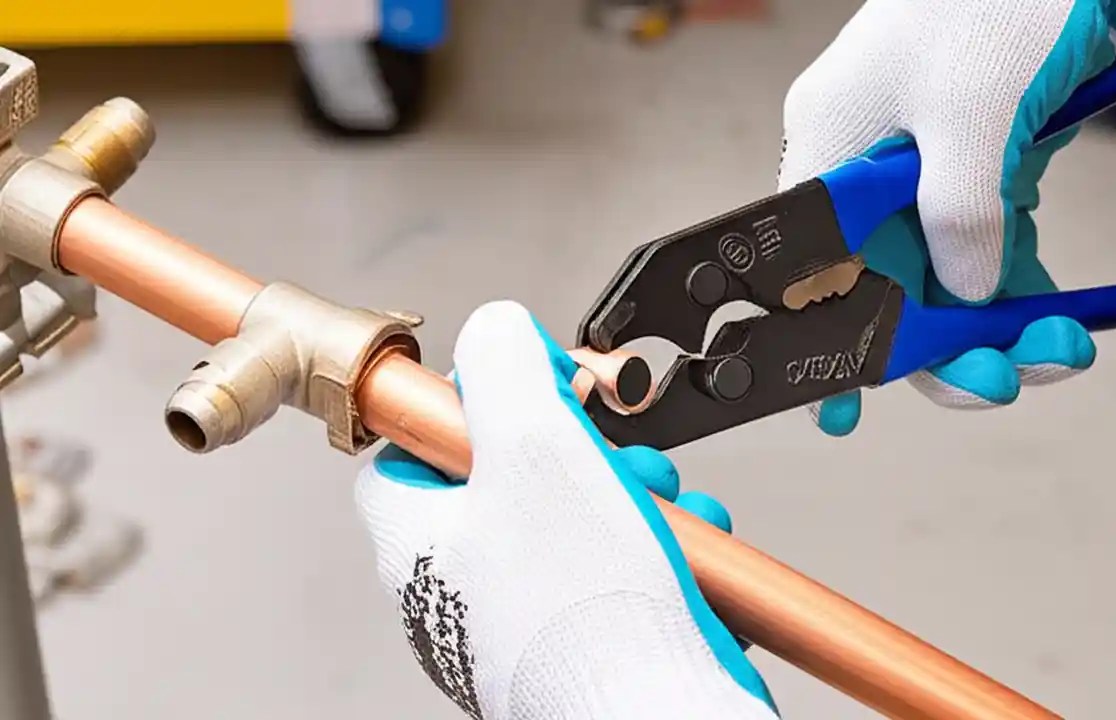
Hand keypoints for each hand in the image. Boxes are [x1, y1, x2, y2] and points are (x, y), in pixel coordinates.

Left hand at [356, 301, 776, 718]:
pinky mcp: (586, 642)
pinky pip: (616, 570)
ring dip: (631, 495)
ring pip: (570, 520)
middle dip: (577, 451)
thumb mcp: (533, 444)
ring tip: (659, 503)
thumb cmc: (585, 614)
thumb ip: (505, 367)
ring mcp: (522, 620)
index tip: (519, 393)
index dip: (465, 406)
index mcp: (418, 541)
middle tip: (608, 454)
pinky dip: (660, 549)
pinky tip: (689, 550)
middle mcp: (460, 587)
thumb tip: (495, 330)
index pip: (406, 449)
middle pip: (505, 478)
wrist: (658, 714)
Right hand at [779, 0, 1115, 434]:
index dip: (821, 343)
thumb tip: (968, 297)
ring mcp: (924, 174)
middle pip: (886, 286)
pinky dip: (1030, 286)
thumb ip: (960, 212)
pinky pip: (994, 247)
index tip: (839, 409)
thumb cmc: (993, 2)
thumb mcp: (971, 114)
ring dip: (1002, 322)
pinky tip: (1071, 315)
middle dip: (943, 344)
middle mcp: (867, 173)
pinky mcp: (980, 169)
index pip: (809, 268)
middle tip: (1001, 382)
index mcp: (830, 151)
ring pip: (946, 278)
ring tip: (1062, 347)